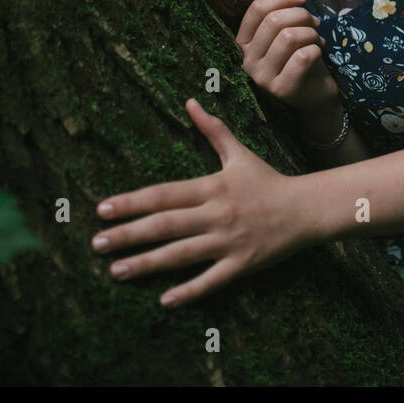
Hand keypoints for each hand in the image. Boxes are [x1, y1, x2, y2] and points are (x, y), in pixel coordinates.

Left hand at [91, 98, 311, 307]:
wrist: (306, 209)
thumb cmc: (267, 180)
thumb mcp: (239, 153)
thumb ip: (212, 129)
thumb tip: (190, 101)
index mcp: (212, 186)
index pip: (164, 195)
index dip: (132, 202)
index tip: (103, 209)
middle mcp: (217, 214)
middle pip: (165, 225)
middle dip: (129, 235)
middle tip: (97, 244)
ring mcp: (229, 241)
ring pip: (181, 254)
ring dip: (147, 264)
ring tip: (116, 271)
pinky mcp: (242, 264)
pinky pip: (212, 279)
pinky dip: (190, 291)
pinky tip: (165, 300)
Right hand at [236, 0, 338, 112]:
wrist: (314, 94)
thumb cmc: (300, 58)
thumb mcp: (286, 34)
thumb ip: (283, 16)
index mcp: (245, 42)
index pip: (256, 10)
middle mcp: (248, 60)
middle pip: (273, 21)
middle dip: (301, 15)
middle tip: (314, 22)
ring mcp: (262, 77)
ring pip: (288, 37)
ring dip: (310, 33)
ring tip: (317, 39)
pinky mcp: (281, 89)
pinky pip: (302, 57)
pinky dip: (316, 49)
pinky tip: (318, 53)